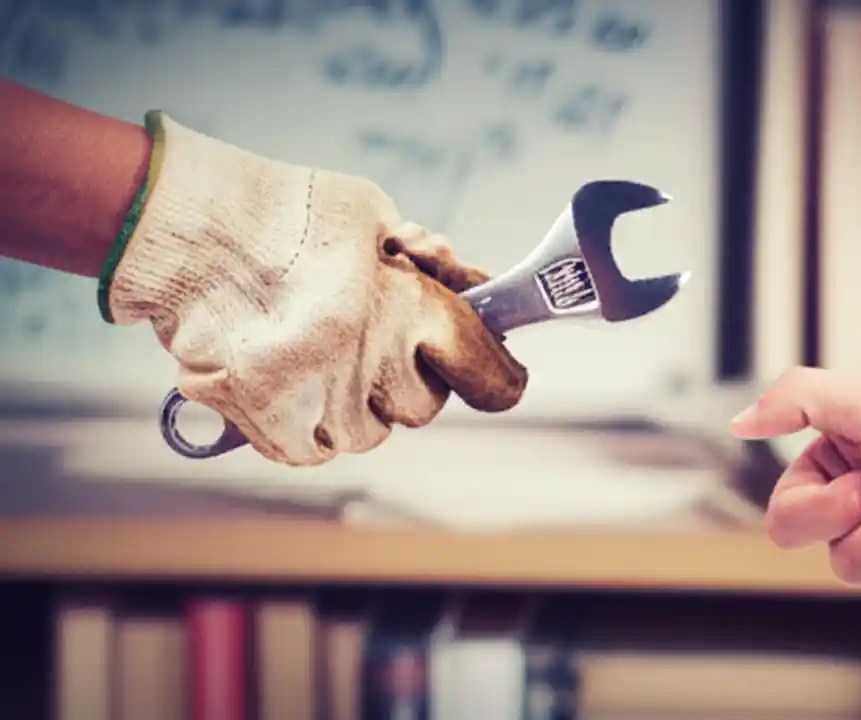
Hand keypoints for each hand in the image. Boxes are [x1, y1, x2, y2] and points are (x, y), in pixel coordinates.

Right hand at [102, 112, 526, 464]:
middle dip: (407, 374)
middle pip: (424, 405)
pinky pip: (315, 448)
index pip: (490, 374)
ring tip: (313, 346)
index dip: (501, 377)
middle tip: (368, 334)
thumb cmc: (285, 215)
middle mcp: (379, 367)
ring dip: (354, 401)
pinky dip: (305, 422)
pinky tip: (285, 375)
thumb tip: (465, 292)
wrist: (190, 234)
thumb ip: (428, 265)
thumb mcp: (374, 217)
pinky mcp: (276, 430)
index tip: (504, 378)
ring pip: (369, 431)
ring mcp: (326, 405)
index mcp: (417, 312)